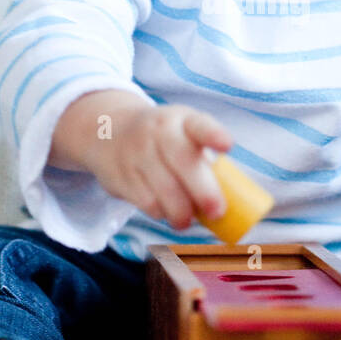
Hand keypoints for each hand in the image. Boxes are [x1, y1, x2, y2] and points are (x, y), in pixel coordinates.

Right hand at [87, 103, 233, 229]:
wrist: (109, 131)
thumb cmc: (162, 139)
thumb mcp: (182, 132)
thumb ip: (203, 156)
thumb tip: (231, 199)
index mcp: (182, 119)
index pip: (200, 125)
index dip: (214, 135)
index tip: (227, 145)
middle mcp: (158, 132)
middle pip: (183, 162)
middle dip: (203, 192)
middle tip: (216, 212)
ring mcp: (137, 153)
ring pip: (164, 191)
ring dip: (181, 213)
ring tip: (188, 220)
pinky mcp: (121, 176)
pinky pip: (147, 203)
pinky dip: (161, 213)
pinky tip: (166, 212)